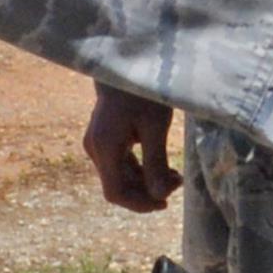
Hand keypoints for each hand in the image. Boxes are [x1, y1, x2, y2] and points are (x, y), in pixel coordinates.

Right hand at [82, 84, 179, 214]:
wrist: (127, 68)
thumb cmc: (144, 93)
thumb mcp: (155, 127)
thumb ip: (156, 162)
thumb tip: (160, 196)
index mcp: (104, 147)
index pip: (115, 192)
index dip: (139, 204)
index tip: (165, 203)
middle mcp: (95, 149)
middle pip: (118, 186)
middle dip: (148, 191)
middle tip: (177, 183)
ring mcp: (98, 144)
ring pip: (121, 176)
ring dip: (146, 181)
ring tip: (175, 175)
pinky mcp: (105, 140)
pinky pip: (121, 164)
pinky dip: (141, 169)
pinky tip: (163, 166)